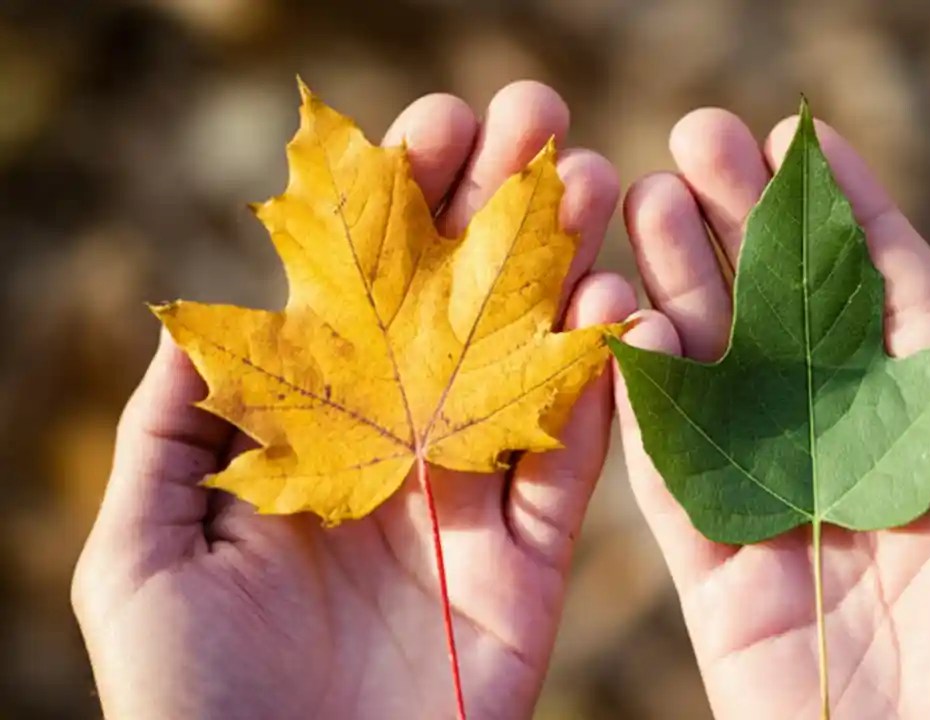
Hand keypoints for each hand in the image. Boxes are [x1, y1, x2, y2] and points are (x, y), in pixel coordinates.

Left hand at [72, 81, 632, 719]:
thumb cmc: (187, 699)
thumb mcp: (143, 555)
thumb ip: (178, 431)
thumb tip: (196, 319)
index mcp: (312, 433)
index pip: (364, 292)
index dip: (401, 204)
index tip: (440, 124)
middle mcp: (399, 449)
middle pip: (458, 306)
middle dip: (498, 207)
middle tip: (543, 121)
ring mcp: (471, 502)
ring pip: (530, 363)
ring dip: (566, 270)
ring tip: (596, 183)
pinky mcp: (530, 566)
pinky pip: (578, 464)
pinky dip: (608, 386)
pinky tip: (621, 306)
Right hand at [615, 109, 929, 718]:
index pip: (899, 311)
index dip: (852, 222)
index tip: (806, 141)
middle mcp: (868, 481)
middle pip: (794, 328)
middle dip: (744, 233)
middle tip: (692, 143)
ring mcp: (791, 532)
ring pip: (722, 387)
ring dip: (682, 294)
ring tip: (640, 202)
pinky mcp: (726, 595)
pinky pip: (674, 486)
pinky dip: (644, 409)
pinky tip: (627, 325)